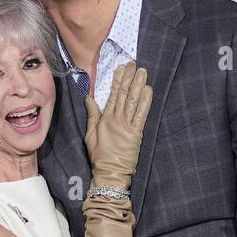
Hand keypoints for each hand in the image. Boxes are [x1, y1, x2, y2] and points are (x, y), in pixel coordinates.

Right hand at [83, 60, 152, 187]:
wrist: (110, 172)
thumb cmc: (99, 156)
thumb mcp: (90, 134)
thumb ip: (91, 115)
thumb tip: (88, 97)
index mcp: (105, 118)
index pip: (113, 94)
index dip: (118, 80)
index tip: (122, 68)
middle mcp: (116, 119)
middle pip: (124, 94)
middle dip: (129, 78)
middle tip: (134, 64)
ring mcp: (127, 125)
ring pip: (133, 100)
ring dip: (138, 84)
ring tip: (142, 71)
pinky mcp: (136, 133)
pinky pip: (142, 113)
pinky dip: (145, 101)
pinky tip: (148, 89)